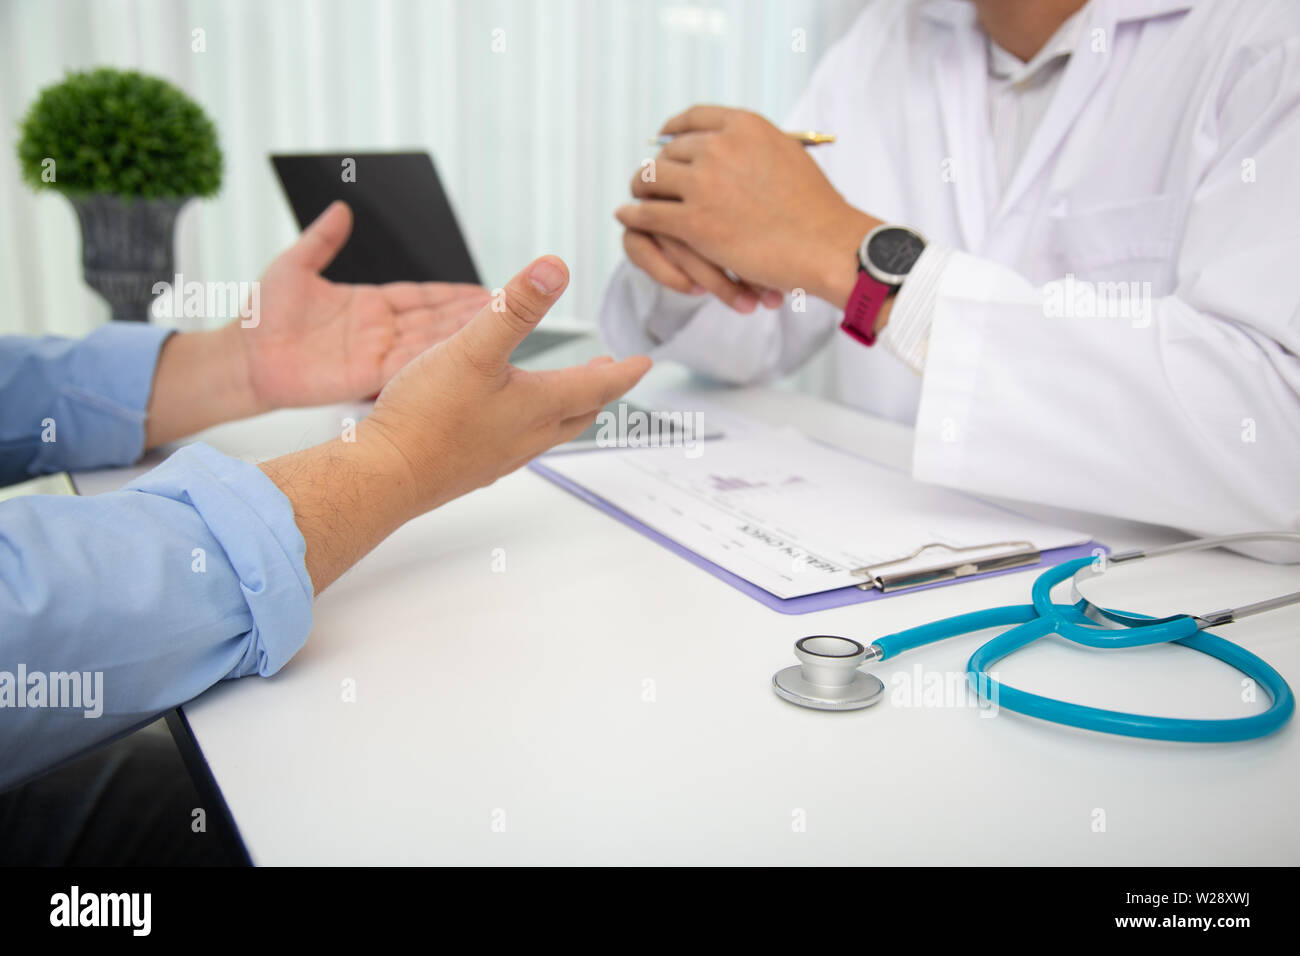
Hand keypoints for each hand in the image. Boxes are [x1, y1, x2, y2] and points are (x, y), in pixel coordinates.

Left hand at [228, 200, 491, 410]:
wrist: (242, 360)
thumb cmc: (260, 318)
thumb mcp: (293, 267)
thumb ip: (321, 240)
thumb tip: (341, 209)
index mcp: (368, 304)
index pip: (421, 296)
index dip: (452, 292)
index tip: (484, 288)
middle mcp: (378, 330)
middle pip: (434, 319)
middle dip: (471, 313)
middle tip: (510, 305)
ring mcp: (375, 354)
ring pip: (429, 344)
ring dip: (462, 336)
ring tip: (498, 328)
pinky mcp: (366, 377)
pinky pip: (407, 366)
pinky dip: (434, 360)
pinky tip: (461, 353)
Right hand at [361, 254, 650, 518]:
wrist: (384, 477)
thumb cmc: (427, 417)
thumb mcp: (474, 348)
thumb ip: (516, 308)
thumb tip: (556, 267)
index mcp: (536, 406)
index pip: (596, 387)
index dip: (624, 372)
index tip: (644, 363)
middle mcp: (526, 437)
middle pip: (578, 412)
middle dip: (597, 390)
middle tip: (609, 372)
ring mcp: (499, 457)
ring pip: (548, 431)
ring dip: (564, 409)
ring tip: (562, 393)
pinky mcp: (472, 468)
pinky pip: (514, 445)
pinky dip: (527, 426)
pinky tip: (504, 420)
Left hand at [616, 105, 879, 307]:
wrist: (825, 244)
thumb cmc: (815, 208)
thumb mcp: (788, 154)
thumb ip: (755, 146)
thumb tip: (734, 144)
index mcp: (744, 125)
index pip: (695, 118)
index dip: (673, 128)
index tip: (663, 137)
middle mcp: (719, 147)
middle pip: (670, 151)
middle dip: (659, 166)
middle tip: (652, 179)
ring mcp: (703, 183)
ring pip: (651, 179)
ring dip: (640, 189)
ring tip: (637, 197)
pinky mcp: (693, 221)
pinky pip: (648, 214)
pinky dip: (633, 214)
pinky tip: (626, 216)